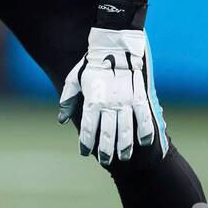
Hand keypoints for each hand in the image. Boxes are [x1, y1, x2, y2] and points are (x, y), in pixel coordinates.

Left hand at [58, 26, 155, 164]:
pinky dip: (145, 131)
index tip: (85, 152)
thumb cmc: (92, 64)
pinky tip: (144, 142)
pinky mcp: (139, 96)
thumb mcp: (73, 79)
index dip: (86, 143)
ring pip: (127, 130)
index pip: (88, 129)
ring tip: (124, 157)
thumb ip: (67, 100)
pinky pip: (144, 118)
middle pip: (108, 135)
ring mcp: (126, 101)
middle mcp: (109, 104)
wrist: (114, 46)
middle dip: (106, 151)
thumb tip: (61, 120)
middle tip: (105, 161)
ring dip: (125, 147)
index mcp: (92, 101)